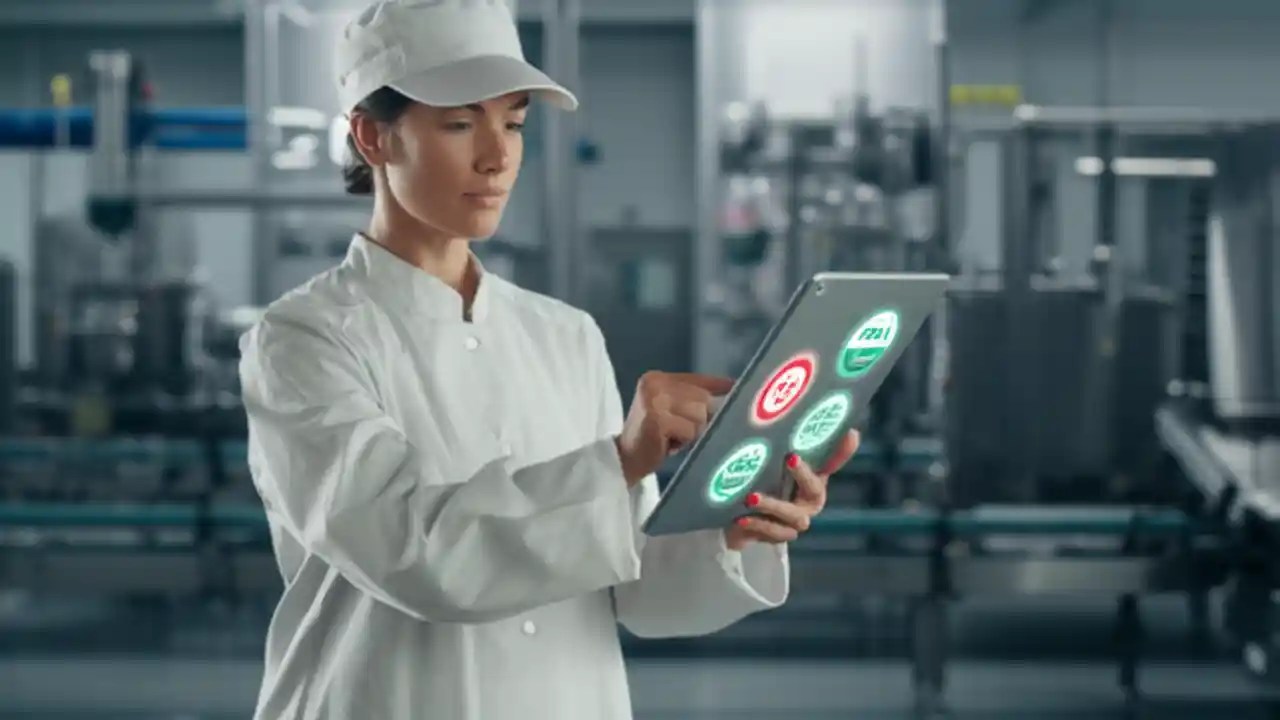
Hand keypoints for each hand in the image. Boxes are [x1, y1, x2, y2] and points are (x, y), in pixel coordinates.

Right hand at [614, 371, 733, 486]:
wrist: (625, 460)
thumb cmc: (654, 438)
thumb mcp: (672, 411)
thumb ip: (694, 398)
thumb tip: (732, 388)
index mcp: (657, 378)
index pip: (697, 379)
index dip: (718, 385)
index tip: (735, 385)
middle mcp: (654, 384)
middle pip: (703, 399)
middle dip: (700, 419)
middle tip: (681, 432)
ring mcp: (654, 400)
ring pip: (699, 414)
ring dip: (692, 432)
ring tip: (673, 438)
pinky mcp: (657, 420)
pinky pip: (690, 430)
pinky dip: (684, 441)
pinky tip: (668, 445)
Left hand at [724, 429, 859, 550]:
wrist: (733, 519)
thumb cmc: (752, 482)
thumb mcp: (757, 460)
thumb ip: (763, 438)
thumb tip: (751, 403)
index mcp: (809, 478)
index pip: (832, 461)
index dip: (843, 450)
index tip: (851, 433)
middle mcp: (808, 500)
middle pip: (815, 489)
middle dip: (804, 474)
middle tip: (790, 458)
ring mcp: (795, 521)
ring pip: (793, 516)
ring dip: (772, 504)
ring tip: (751, 497)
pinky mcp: (776, 536)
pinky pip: (772, 533)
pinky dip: (757, 525)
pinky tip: (741, 518)